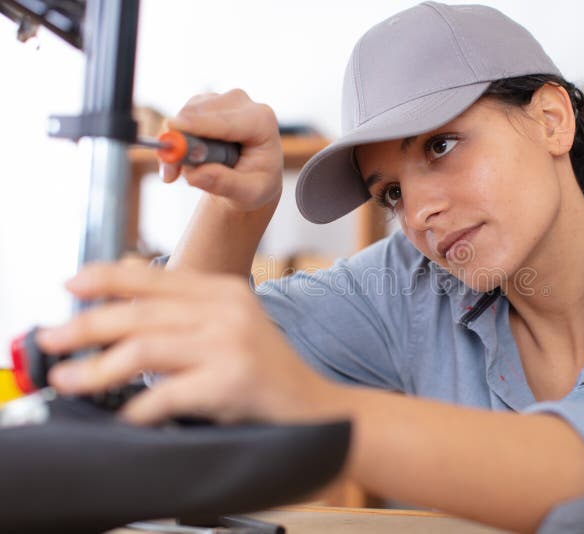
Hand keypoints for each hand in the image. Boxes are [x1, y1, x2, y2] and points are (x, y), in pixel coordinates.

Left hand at [35, 260, 335, 425]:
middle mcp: (227, 311)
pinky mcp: (233, 381)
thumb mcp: (229, 323)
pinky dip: (141, 408)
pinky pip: (169, 393)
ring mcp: (231, 345)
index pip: (155, 278)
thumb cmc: (266, 370)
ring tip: (70, 380)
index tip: (70, 284)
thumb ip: (184, 303)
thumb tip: (126, 276)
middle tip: (52, 338)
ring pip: (145, 348)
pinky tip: (128, 416)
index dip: (107, 278)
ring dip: (99, 368)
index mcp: (224, 292)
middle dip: (88, 325)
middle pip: (141, 311)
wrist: (315, 406)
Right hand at [160, 89, 283, 212]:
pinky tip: (184, 161)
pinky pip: (181, 116)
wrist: (253, 177)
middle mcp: (244, 104)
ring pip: (186, 113)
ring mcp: (223, 100)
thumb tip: (195, 175)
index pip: (227, 121)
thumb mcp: (248, 193)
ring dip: (176, 144)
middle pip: (201, 112)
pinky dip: (175, 140)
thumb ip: (224, 184)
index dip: (199, 124)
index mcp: (262, 122)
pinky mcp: (206, 103)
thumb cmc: (256, 183)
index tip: (172, 127)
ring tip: (183, 173)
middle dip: (181, 140)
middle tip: (171, 173)